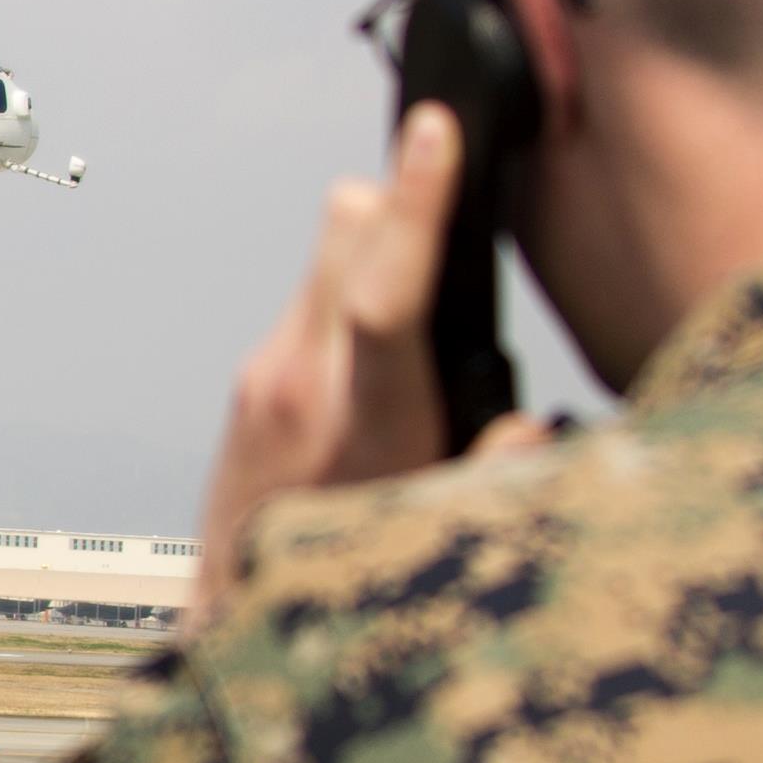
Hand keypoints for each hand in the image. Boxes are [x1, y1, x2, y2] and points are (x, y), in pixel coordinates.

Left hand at [189, 106, 534, 627]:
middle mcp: (300, 386)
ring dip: (375, 254)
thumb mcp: (435, 543)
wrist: (233, 632)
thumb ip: (491, 480)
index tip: (437, 130)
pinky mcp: (248, 379)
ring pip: (325, 251)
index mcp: (363, 428)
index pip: (384, 291)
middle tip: (448, 219)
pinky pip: (309, 300)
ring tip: (422, 305)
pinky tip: (380, 353)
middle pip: (344, 227)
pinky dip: (349, 299)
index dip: (418, 204)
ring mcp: (262, 376)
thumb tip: (530, 428)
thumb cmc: (346, 595)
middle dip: (401, 206)